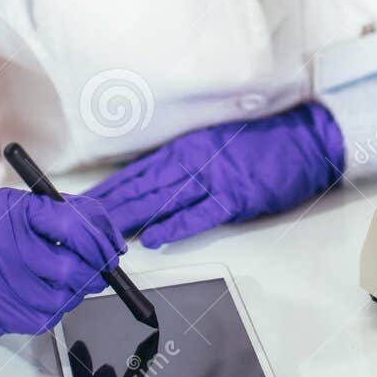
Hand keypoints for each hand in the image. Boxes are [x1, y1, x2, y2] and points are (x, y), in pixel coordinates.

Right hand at [0, 188, 126, 336]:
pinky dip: (52, 312)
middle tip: (100, 272)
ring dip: (74, 295)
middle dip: (93, 274)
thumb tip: (112, 242)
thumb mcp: (27, 206)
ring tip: (68, 282)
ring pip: (58, 302)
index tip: (111, 252)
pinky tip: (44, 297)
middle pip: (67, 270)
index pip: (70, 227)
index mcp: (9, 212)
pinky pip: (38, 322)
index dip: (99, 242)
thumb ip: (72, 214)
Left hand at [86, 101, 345, 248]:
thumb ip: (181, 165)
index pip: (132, 173)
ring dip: (126, 219)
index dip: (102, 192)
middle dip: (102, 208)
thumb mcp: (213, 146)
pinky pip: (199, 214)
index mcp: (183, 148)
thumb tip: (148, 189)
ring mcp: (212, 178)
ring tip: (96, 235)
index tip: (75, 205)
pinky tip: (153, 237)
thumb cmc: (262, 144)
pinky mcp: (235, 196)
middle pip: (136, 188)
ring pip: (159, 200)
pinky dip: (175, 226)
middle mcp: (190, 160)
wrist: (305, 138)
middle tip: (70, 222)